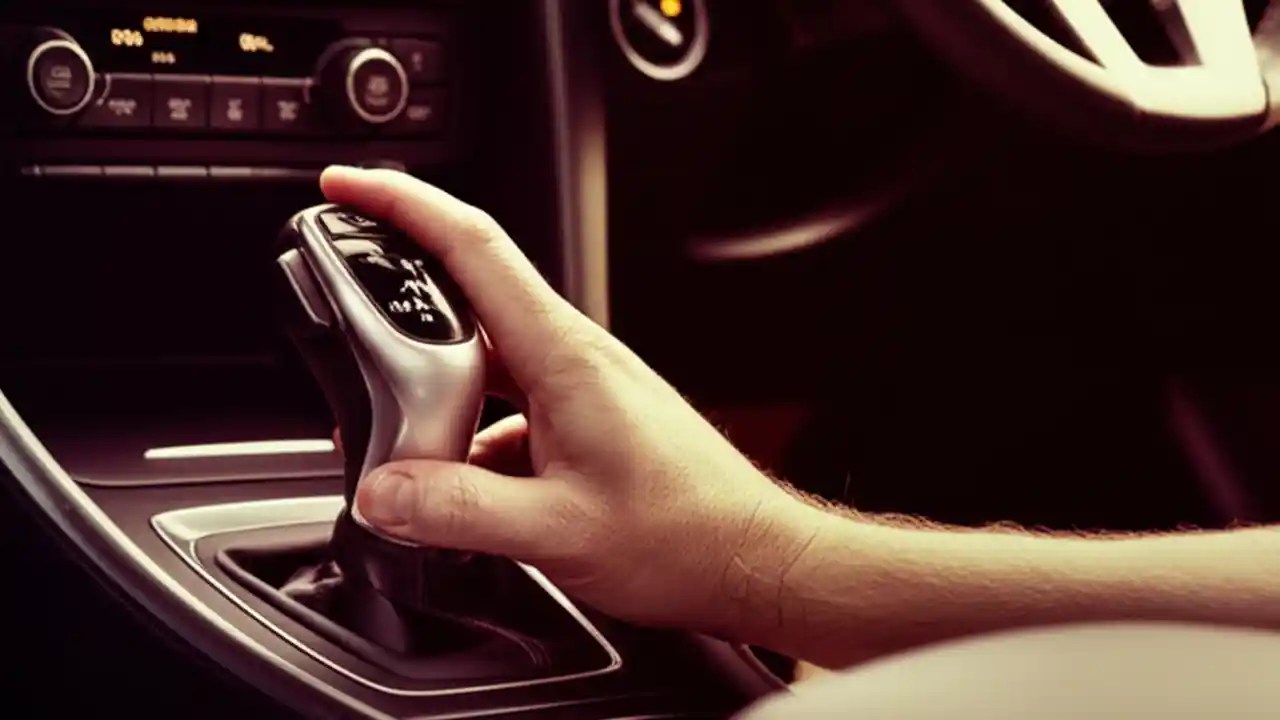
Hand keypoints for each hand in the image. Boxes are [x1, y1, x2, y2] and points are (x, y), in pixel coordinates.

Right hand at [320, 166, 819, 638]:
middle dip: (400, 307)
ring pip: (486, 361)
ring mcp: (583, 386)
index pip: (474, 246)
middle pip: (469, 298)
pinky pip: (510, 404)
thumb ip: (458, 510)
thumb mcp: (556, 530)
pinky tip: (465, 485)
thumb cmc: (687, 534)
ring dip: (437, 388)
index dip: (403, 203)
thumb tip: (382, 491)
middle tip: (348, 330)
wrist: (752, 557)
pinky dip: (473, 434)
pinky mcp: (588, 417)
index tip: (349, 187)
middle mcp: (574, 356)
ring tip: (401, 435)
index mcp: (564, 356)